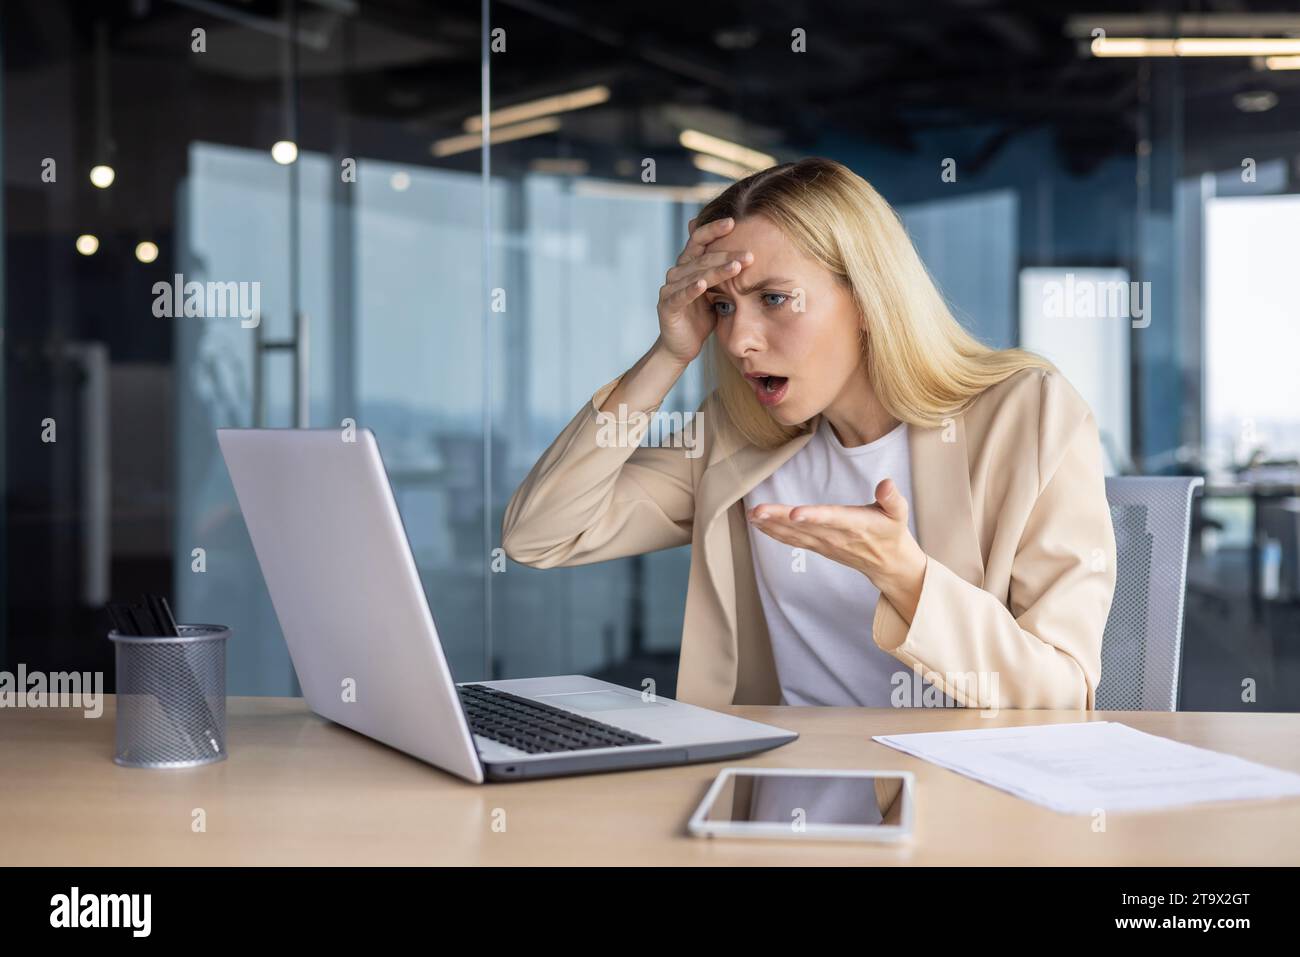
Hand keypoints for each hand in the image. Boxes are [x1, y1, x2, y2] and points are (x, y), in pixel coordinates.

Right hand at [656, 216, 753, 365]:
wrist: (682, 345)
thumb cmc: (701, 316)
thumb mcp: (716, 291)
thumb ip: (724, 271)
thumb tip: (747, 253)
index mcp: (688, 265)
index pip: (699, 240)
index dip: (713, 229)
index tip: (733, 221)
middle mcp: (677, 272)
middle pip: (702, 257)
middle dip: (727, 254)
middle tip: (749, 254)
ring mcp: (670, 289)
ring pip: (695, 274)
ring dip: (716, 271)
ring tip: (737, 267)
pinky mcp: (667, 306)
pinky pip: (681, 295)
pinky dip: (692, 289)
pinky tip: (703, 285)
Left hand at [746, 478, 928, 622]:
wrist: (888, 563)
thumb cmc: (891, 531)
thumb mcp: (899, 513)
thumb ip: (892, 498)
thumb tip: (886, 483)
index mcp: (855, 524)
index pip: (832, 518)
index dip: (813, 516)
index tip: (795, 513)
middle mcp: (835, 536)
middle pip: (804, 526)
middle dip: (778, 519)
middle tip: (757, 511)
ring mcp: (824, 543)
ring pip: (793, 534)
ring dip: (770, 525)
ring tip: (751, 514)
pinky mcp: (817, 546)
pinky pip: (792, 540)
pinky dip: (773, 533)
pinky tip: (758, 525)